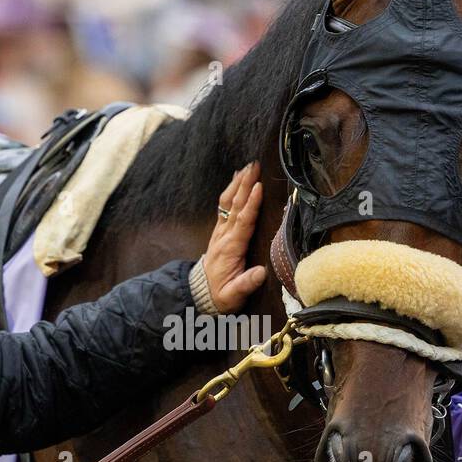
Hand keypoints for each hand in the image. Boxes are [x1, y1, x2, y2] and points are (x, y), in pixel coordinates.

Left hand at [201, 162, 266, 312]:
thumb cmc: (220, 294)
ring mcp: (220, 232)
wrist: (201, 293)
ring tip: (248, 167)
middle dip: (245, 185)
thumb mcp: (232, 296)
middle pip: (235, 206)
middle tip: (254, 166)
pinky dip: (231, 191)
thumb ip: (245, 284)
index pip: (242, 222)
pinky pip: (225, 206)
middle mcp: (224, 236)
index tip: (258, 187)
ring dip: (238, 184)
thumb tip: (260, 273)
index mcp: (231, 249)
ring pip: (228, 203)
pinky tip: (237, 180)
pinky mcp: (220, 231)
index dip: (250, 204)